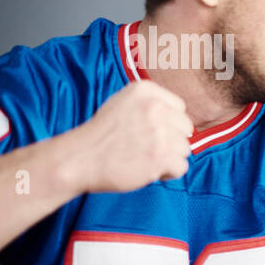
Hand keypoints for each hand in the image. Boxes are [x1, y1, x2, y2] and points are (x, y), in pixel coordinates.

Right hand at [70, 80, 192, 192]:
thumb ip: (151, 105)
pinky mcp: (162, 156)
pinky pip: (182, 167)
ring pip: (185, 149)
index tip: (149, 131)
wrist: (79, 159)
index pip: (179, 108)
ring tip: (144, 158)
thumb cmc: (101, 135)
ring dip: (168, 158)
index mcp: (146, 91)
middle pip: (185, 128)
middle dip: (171, 141)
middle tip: (146, 147)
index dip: (168, 124)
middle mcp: (155, 107)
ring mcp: (159, 132)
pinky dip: (168, 173)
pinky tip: (148, 170)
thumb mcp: (122, 103)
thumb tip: (181, 120)